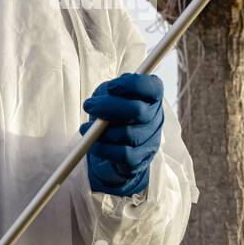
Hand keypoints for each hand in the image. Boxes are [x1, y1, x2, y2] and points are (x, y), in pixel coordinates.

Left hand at [79, 73, 163, 196]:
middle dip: (109, 107)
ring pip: (128, 134)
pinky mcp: (141, 159)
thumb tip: (106, 95)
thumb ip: (109, 91)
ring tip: (86, 128)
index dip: (132, 85)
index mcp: (152, 98)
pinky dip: (104, 149)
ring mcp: (151, 140)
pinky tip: (93, 144)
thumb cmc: (112, 114)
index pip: (152, 87)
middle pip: (138, 110)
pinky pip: (124, 155)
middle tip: (88, 105)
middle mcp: (156, 118)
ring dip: (102, 131)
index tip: (111, 87)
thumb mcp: (109, 96)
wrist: (112, 145)